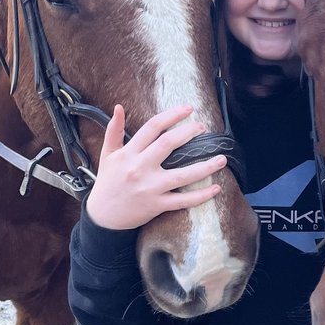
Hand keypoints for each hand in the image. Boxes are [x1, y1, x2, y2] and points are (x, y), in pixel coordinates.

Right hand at [85, 104, 227, 230]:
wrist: (102, 217)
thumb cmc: (107, 183)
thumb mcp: (107, 154)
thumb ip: (113, 130)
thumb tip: (118, 107)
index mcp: (129, 153)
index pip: (152, 127)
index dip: (172, 115)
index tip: (188, 108)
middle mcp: (140, 168)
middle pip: (168, 145)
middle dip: (188, 132)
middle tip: (203, 126)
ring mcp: (150, 188)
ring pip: (182, 175)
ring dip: (205, 166)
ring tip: (222, 158)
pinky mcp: (157, 205)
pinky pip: (182, 201)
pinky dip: (200, 196)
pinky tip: (216, 188)